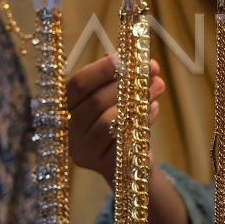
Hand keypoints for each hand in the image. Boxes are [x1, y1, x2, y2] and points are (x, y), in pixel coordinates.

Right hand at [65, 55, 165, 183]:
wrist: (128, 163)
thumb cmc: (119, 122)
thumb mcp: (117, 98)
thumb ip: (124, 79)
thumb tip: (148, 64)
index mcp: (66, 108)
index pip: (76, 86)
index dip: (100, 70)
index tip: (124, 57)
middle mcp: (69, 130)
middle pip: (93, 103)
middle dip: (125, 83)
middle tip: (150, 70)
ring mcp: (84, 151)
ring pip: (108, 122)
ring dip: (136, 101)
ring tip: (158, 86)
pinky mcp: (104, 167)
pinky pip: (124, 142)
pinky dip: (142, 122)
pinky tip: (154, 108)